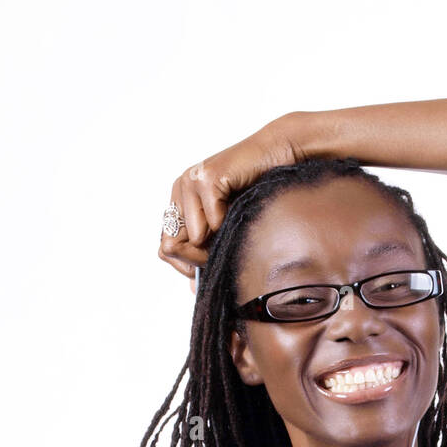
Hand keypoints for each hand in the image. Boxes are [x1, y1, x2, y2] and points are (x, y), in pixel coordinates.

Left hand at [159, 115, 306, 286]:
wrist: (280, 157)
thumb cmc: (259, 193)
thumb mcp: (227, 230)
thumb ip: (207, 256)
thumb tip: (193, 290)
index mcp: (179, 203)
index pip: (165, 248)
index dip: (187, 264)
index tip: (212, 261)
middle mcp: (179, 190)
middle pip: (172, 247)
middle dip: (200, 258)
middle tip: (226, 247)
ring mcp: (190, 181)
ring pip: (193, 238)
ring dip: (219, 242)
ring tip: (237, 225)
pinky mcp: (206, 177)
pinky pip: (212, 222)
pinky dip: (231, 224)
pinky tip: (241, 206)